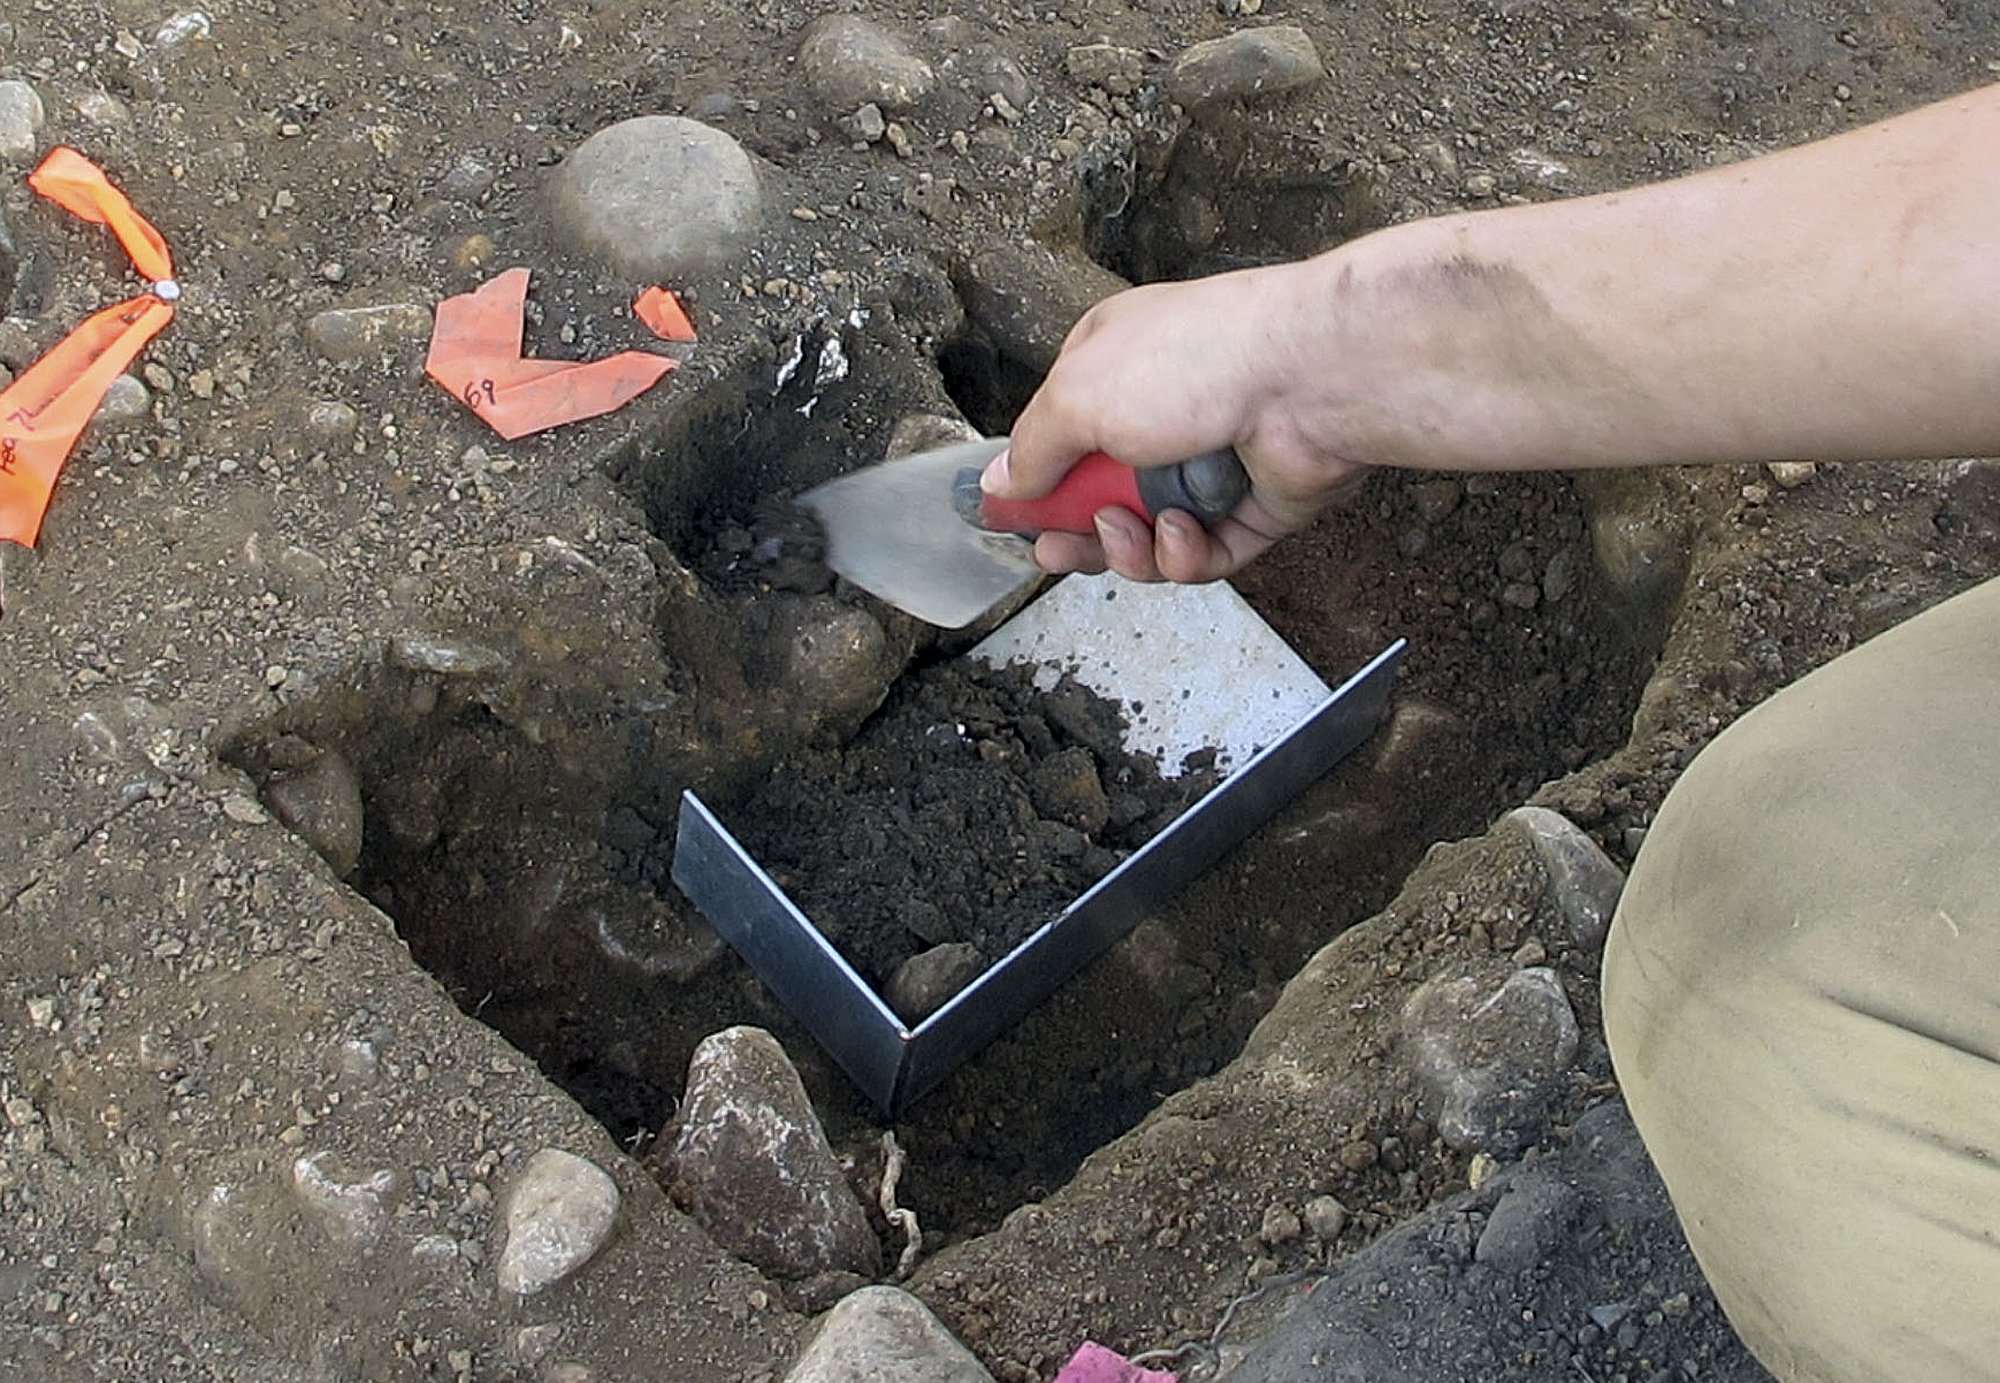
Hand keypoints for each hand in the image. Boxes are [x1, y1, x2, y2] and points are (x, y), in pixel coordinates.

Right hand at [984, 262, 1367, 581]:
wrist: (1308, 376)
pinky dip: (1187, 555)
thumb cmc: (1195, 360)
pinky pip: (1206, 553)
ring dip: (1131, 547)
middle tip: (1057, 553)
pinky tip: (1183, 534)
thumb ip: (1033, 449)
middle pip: (1105, 495)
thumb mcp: (1077, 397)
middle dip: (1079, 532)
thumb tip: (1001, 483)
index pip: (1065, 432)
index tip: (1017, 514)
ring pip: (1152, 534)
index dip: (1040, 478)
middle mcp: (1165, 410)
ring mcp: (1213, 460)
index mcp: (1116, 364)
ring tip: (1129, 531)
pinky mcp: (1256, 505)